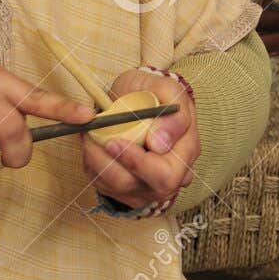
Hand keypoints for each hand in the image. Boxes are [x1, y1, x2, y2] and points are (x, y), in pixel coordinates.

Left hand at [82, 68, 199, 210]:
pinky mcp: (127, 191)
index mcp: (187, 151)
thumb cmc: (152, 91)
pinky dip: (94, 165)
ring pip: (120, 189)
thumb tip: (159, 144)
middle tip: (102, 139)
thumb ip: (172, 115)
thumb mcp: (165, 88)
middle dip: (117, 164)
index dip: (139, 163)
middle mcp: (173, 176)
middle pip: (143, 190)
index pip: (166, 175)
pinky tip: (95, 145)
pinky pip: (105, 186)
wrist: (137, 97)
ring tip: (91, 135)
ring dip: (99, 161)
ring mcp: (150, 187)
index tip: (115, 140)